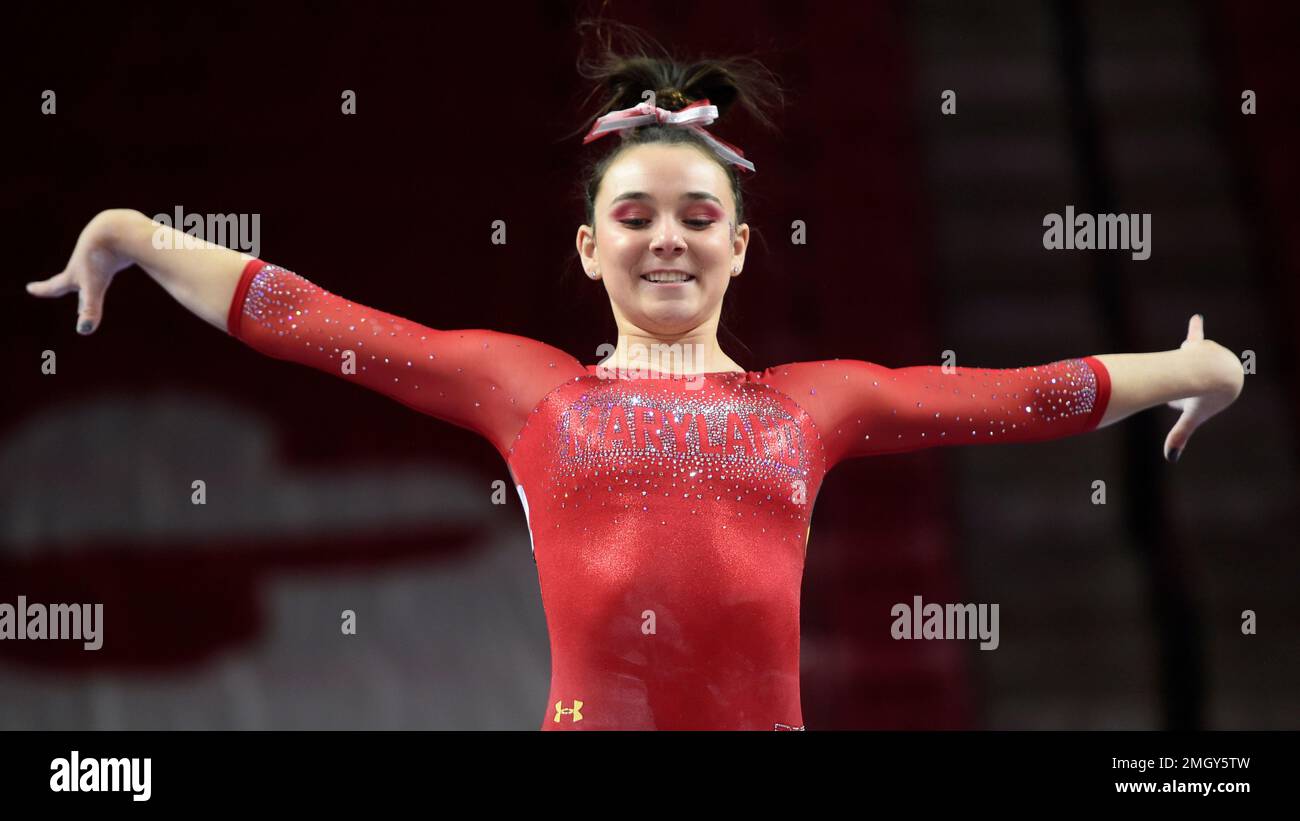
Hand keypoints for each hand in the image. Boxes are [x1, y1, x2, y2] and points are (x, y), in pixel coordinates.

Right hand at [26, 210, 135, 334]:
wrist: (116, 228)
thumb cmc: (101, 259)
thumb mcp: (94, 286)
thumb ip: (90, 309)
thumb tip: (84, 330)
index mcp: (75, 272)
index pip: (57, 285)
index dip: (43, 290)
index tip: (30, 288)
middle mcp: (84, 259)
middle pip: (77, 275)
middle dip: (72, 285)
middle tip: (64, 288)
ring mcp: (99, 247)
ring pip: (97, 259)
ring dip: (97, 266)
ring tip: (101, 267)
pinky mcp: (115, 240)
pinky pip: (114, 248)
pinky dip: (116, 252)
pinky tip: (125, 251)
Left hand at [1163, 314, 1244, 462]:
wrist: (1211, 370)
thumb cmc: (1204, 395)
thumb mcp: (1192, 417)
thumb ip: (1180, 436)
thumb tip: (1170, 459)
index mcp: (1219, 390)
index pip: (1194, 399)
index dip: (1183, 401)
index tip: (1179, 401)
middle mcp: (1215, 372)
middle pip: (1189, 382)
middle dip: (1185, 385)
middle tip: (1184, 385)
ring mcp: (1207, 357)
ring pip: (1185, 365)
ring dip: (1184, 367)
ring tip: (1186, 367)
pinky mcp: (1199, 344)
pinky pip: (1197, 335)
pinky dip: (1195, 328)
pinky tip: (1195, 318)